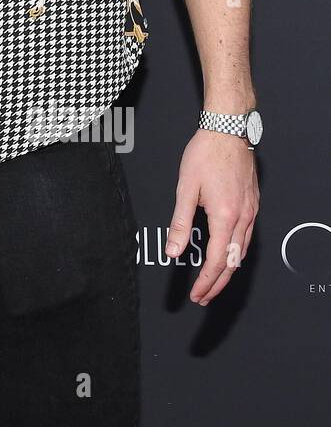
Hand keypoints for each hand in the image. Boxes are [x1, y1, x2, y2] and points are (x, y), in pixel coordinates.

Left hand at [166, 128, 259, 304]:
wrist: (228, 130)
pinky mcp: (253, 204)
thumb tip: (173, 249)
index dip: (206, 281)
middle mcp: (243, 217)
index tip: (196, 294)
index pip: (217, 260)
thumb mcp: (186, 188)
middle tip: (204, 296)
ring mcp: (251, 211)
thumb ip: (180, 222)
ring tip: (214, 282)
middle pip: (233, 262)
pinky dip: (237, 253)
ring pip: (243, 251)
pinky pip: (247, 237)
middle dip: (218, 283)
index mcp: (225, 216)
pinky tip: (228, 254)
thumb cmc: (206, 153)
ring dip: (228, 270)